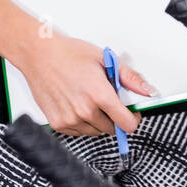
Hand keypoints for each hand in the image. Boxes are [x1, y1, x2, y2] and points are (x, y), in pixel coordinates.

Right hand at [17, 33, 155, 137]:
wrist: (38, 55)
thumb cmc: (68, 54)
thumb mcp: (104, 59)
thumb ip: (129, 78)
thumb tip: (147, 91)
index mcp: (99, 94)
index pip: (126, 124)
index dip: (132, 119)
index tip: (131, 113)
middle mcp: (84, 111)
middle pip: (111, 129)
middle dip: (114, 117)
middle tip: (106, 99)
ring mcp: (70, 119)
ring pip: (95, 132)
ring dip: (98, 121)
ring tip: (89, 99)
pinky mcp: (57, 124)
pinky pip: (79, 132)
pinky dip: (82, 123)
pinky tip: (77, 104)